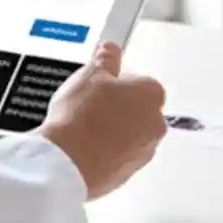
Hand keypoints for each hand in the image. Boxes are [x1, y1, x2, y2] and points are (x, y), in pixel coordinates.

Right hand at [39, 42, 166, 199]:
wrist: (68, 162)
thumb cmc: (81, 118)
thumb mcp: (89, 74)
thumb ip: (105, 58)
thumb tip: (110, 50)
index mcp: (151, 94)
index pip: (139, 81)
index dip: (116, 81)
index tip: (100, 83)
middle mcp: (155, 124)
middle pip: (138, 108)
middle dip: (118, 106)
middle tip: (91, 104)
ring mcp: (144, 150)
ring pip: (131, 133)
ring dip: (114, 129)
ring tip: (85, 126)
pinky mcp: (129, 172)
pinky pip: (121, 155)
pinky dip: (107, 150)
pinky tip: (85, 145)